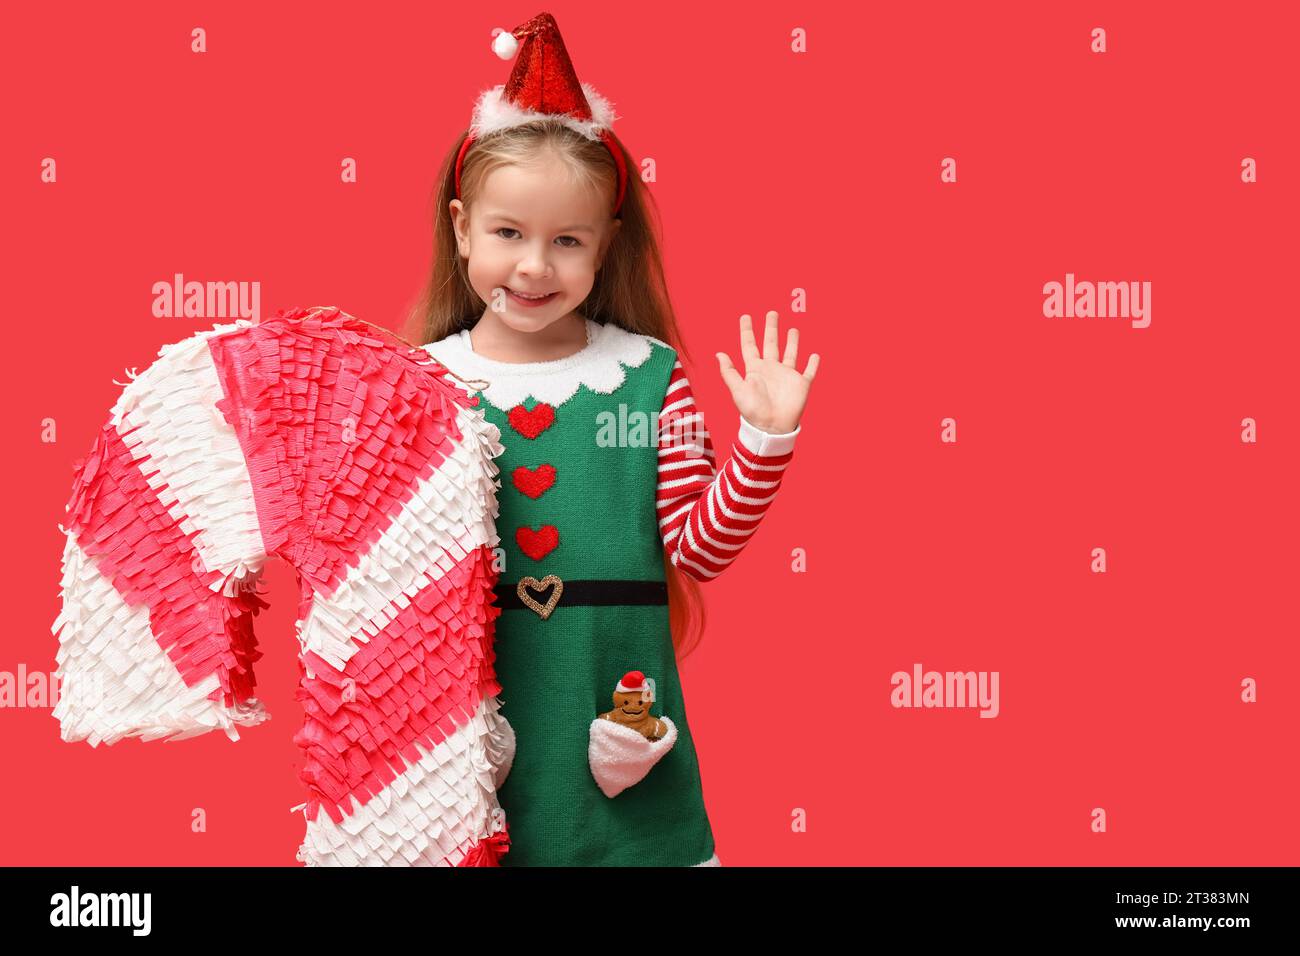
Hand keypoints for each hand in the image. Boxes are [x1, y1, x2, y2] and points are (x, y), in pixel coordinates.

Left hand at [716, 311, 818, 433]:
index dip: (747, 331)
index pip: (749, 346)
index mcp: (755, 369)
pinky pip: (808, 371)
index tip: (745, 317)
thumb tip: (718, 354)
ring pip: (790, 354)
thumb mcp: (737, 390)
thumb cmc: (752, 411)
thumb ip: (729, 372)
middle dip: (771, 328)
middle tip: (772, 313)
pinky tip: (815, 355)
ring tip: (792, 329)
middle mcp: (771, 369)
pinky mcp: (801, 384)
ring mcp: (786, 376)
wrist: (771, 428)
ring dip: (792, 342)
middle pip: (771, 344)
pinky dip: (812, 364)